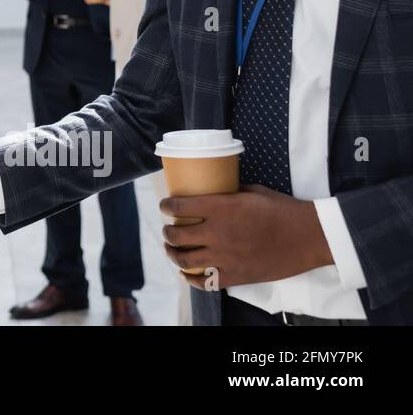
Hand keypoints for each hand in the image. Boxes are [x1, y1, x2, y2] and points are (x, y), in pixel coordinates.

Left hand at [159, 184, 332, 288]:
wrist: (309, 237)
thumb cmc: (283, 210)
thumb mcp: (253, 191)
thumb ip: (229, 193)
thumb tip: (214, 191)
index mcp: (220, 209)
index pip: (178, 207)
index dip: (166, 206)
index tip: (165, 206)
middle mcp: (217, 233)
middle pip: (176, 235)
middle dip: (167, 232)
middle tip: (169, 229)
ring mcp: (225, 257)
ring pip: (184, 260)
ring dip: (173, 254)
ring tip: (172, 249)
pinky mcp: (236, 276)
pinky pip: (204, 282)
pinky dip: (191, 278)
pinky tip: (187, 273)